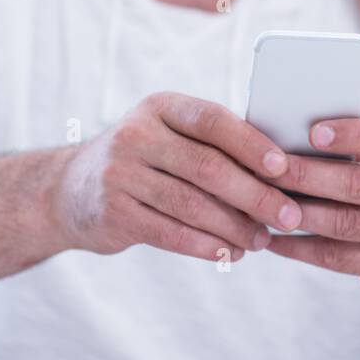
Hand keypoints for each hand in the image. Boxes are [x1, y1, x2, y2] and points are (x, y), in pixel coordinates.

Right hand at [54, 92, 302, 262]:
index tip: (285, 168)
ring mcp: (119, 174)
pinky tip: (231, 252)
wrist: (69, 190)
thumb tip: (284, 171)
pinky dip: (207, 246)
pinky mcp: (113, 213)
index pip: (213, 120)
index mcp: (161, 107)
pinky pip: (171, 233)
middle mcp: (136, 135)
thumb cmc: (147, 160)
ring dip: (235, 227)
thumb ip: (216, 143)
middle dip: (256, 195)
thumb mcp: (170, 134)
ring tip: (262, 240)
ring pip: (192, 205)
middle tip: (289, 216)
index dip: (252, 144)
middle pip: (208, 167)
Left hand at [266, 118, 359, 304]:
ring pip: (345, 222)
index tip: (313, 133)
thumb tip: (295, 137)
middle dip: (307, 175)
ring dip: (299, 213)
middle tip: (269, 169)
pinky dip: (300, 248)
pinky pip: (338, 257)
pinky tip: (274, 240)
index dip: (351, 135)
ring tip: (264, 204)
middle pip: (358, 184)